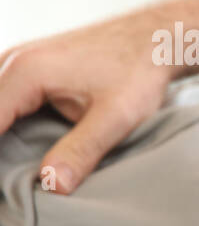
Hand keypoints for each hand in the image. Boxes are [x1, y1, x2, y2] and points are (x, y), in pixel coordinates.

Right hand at [0, 0, 198, 192]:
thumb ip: (82, 151)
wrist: (156, 38)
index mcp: (25, 74)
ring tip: (16, 170)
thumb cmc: (139, 72)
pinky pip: (6, 98)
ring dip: (4, 135)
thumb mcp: (116, 117)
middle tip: (13, 184)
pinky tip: (22, 150)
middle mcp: (12, 62)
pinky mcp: (29, 68)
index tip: (6, 187)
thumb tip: (52, 187)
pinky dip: (9, 122)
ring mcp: (17, 62)